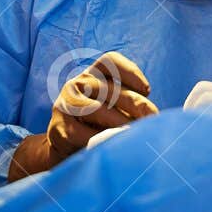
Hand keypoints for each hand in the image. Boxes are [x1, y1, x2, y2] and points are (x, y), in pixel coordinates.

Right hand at [10, 52, 156, 179]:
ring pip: (95, 109)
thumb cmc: (98, 125)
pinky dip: (99, 139)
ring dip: (119, 122)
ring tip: (134, 133)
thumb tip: (152, 115)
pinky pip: (82, 133)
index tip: (147, 90)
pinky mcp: (58, 127)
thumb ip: (129, 104)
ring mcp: (66, 104)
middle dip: (134, 103)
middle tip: (152, 118)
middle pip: (109, 88)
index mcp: (93, 75)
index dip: (130, 71)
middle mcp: (77, 84)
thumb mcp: (113, 108)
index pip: (109, 62)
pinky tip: (112, 145)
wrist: (66, 149)